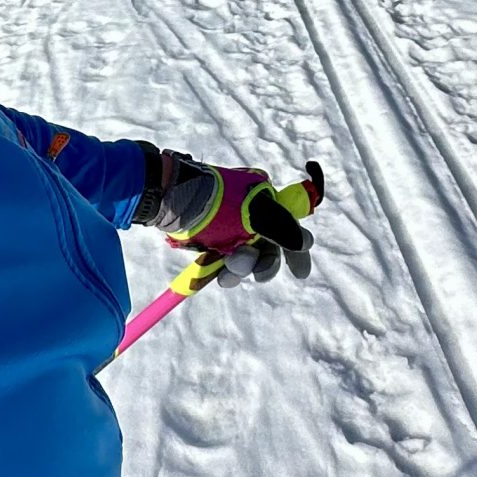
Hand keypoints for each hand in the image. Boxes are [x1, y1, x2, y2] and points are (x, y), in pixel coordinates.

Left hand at [134, 149, 321, 281]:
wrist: (171, 200)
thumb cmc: (215, 203)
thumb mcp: (254, 214)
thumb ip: (282, 228)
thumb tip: (305, 242)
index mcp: (263, 201)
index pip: (289, 226)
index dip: (297, 250)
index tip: (299, 274)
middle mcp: (249, 214)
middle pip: (268, 247)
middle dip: (263, 263)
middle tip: (257, 275)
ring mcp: (230, 227)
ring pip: (246, 258)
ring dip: (241, 269)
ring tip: (227, 274)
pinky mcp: (212, 239)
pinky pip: (225, 261)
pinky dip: (225, 271)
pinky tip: (219, 277)